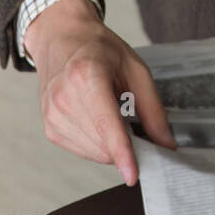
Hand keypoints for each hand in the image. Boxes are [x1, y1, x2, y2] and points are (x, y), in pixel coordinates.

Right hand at [25, 0, 176, 183]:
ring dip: (110, 143)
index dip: (123, 152)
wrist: (62, 39)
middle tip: (130, 115)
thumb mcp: (135, 68)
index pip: (107, 124)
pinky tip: (97, 119)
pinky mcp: (49, 128)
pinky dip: (97, 143)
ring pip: (94, 152)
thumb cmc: (99, 49)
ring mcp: (53, 115)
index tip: (133, 174)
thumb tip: (166, 143)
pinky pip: (81, 151)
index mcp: (87, 76)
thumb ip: (153, 108)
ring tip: (109, 109)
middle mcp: (64, 98)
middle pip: (103, 143)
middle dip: (126, 142)